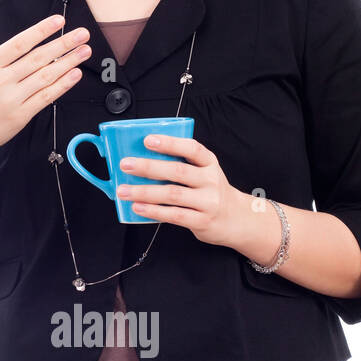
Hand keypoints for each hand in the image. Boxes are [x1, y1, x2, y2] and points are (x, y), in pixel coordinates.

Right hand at [0, 10, 89, 165]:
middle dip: (63, 44)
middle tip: (83, 34)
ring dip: (68, 62)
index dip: (41, 31)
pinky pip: (46, 97)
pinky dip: (62, 85)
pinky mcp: (20, 116)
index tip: (59, 21)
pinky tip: (75, 74)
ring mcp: (11, 100)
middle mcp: (0, 81)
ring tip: (85, 51)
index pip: (19, 43)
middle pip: (37, 58)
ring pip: (45, 76)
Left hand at [115, 134, 246, 247]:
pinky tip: (137, 207)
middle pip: (178, 170)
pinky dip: (154, 211)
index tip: (147, 140)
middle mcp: (210, 180)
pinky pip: (175, 214)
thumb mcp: (204, 172)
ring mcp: (208, 201)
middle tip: (126, 164)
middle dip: (148, 167)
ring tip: (123, 191)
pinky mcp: (202, 220)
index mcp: (209, 163)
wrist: (237, 219)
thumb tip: (141, 159)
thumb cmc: (210, 191)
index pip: (192, 148)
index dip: (170, 143)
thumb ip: (181, 164)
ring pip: (173, 194)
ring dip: (144, 192)